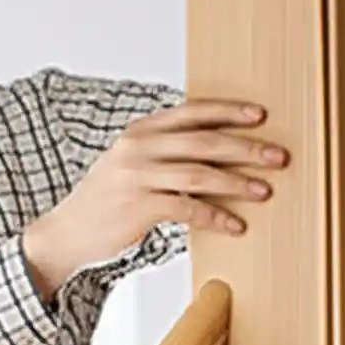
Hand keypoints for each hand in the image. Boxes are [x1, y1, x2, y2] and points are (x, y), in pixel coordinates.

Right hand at [23, 99, 289, 302]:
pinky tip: (235, 225)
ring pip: (200, 174)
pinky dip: (216, 217)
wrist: (67, 232)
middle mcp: (138, 147)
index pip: (192, 112)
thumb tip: (218, 149)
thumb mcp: (130, 164)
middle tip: (278, 156)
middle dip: (246, 148)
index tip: (260, 115)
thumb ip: (165, 151)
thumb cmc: (107, 200)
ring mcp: (137, 176)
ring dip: (237, 183)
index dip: (228, 111)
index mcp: (140, 130)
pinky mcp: (139, 207)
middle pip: (204, 141)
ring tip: (264, 191)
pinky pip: (188, 209)